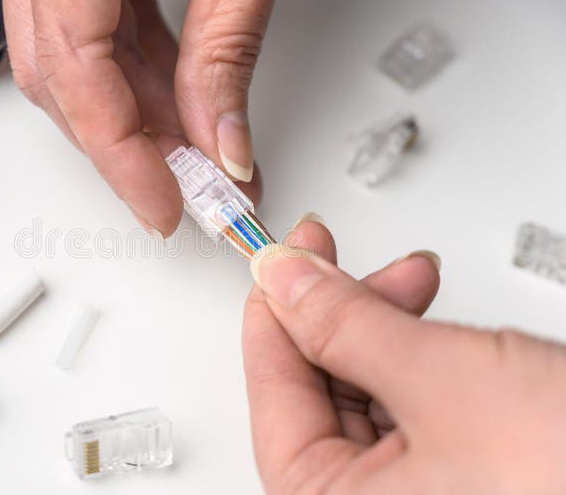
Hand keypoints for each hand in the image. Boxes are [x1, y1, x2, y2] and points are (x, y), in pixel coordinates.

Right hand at [3, 0, 287, 235]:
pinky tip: (185, 103)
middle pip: (58, 71)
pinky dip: (142, 70)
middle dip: (128, 145)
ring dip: (141, 114)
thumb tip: (224, 141)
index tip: (163, 203)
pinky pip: (99, 22)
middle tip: (193, 190)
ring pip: (76, 52)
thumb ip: (229, 39)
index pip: (70, 62)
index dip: (118, 149)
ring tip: (205, 154)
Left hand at [243, 216, 565, 493]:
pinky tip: (431, 322)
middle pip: (316, 394)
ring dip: (379, 330)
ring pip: (364, 399)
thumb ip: (347, 326)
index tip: (281, 258)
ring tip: (412, 280)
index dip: (273, 314)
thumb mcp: (441, 382)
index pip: (272, 397)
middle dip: (336, 314)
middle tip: (342, 257)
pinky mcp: (456, 486)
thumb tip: (284, 281)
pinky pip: (410, 415)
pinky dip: (415, 362)